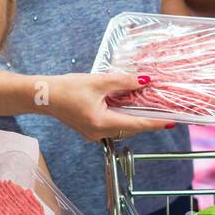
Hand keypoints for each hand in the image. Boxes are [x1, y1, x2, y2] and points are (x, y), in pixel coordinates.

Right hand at [44, 72, 172, 141]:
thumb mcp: (98, 81)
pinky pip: (112, 125)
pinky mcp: (90, 129)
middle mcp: (98, 132)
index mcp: (102, 122)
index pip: (136, 124)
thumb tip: (144, 81)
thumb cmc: (66, 88)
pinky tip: (122, 103)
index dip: (155, 123)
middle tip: (159, 107)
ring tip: (142, 103)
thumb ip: (123, 81)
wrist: (43, 96)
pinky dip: (120, 116)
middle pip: (130, 128)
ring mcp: (93, 133)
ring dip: (132, 116)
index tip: (171, 121)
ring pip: (121, 127)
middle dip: (144, 117)